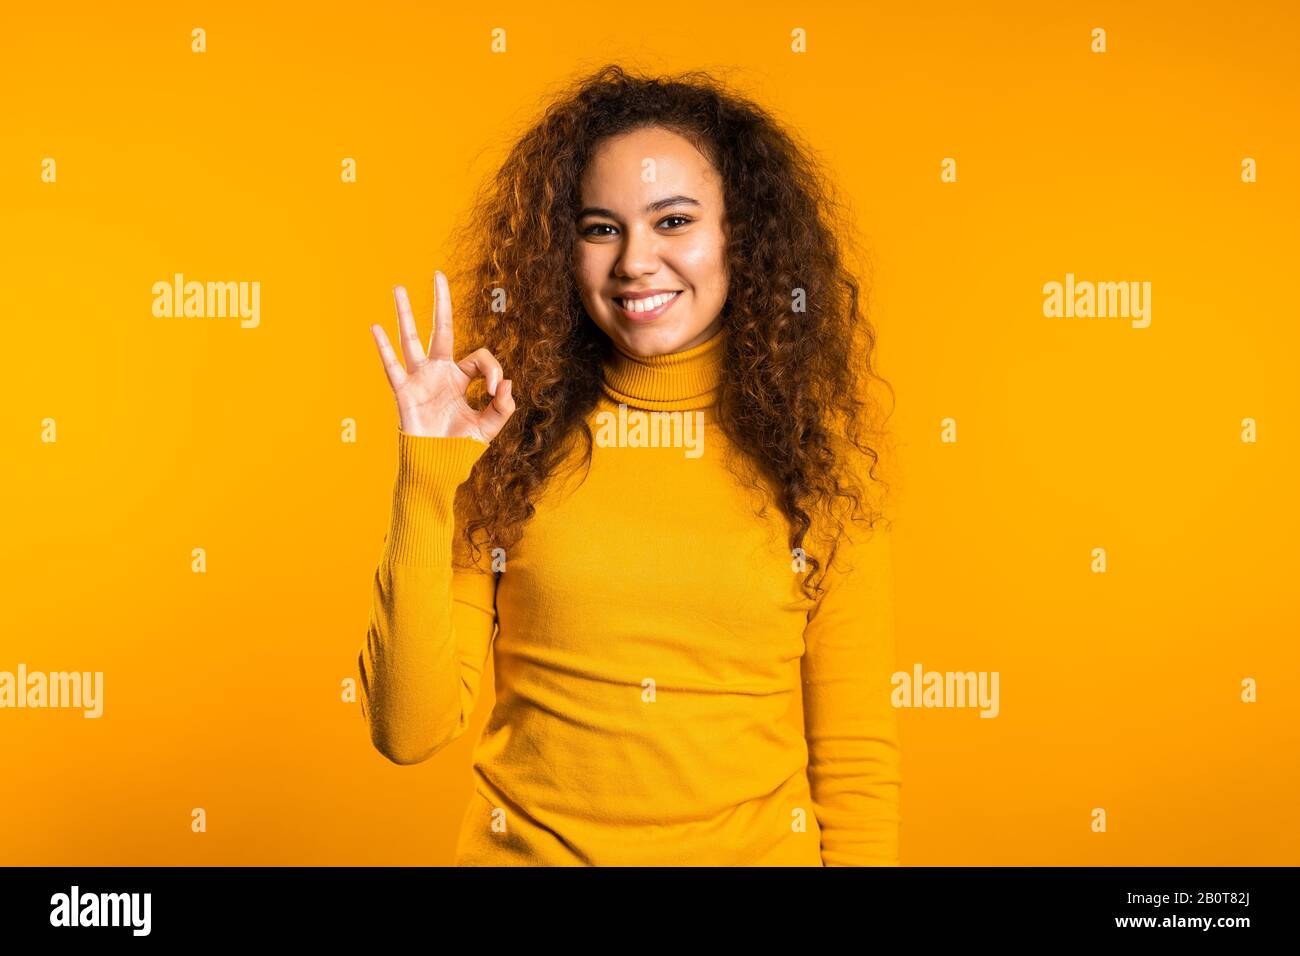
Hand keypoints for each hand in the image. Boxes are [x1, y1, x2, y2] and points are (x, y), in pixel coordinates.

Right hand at [370, 272, 514, 442]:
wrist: (437, 466)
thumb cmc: (460, 447)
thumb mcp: (489, 427)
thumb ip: (503, 407)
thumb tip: (506, 382)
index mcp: (460, 379)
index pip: (480, 358)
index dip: (491, 370)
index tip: (494, 390)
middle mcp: (439, 373)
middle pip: (441, 330)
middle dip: (440, 303)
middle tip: (438, 274)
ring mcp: (420, 380)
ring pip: (412, 340)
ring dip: (405, 314)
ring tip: (398, 287)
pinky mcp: (404, 392)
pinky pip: (392, 367)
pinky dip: (383, 348)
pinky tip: (375, 328)